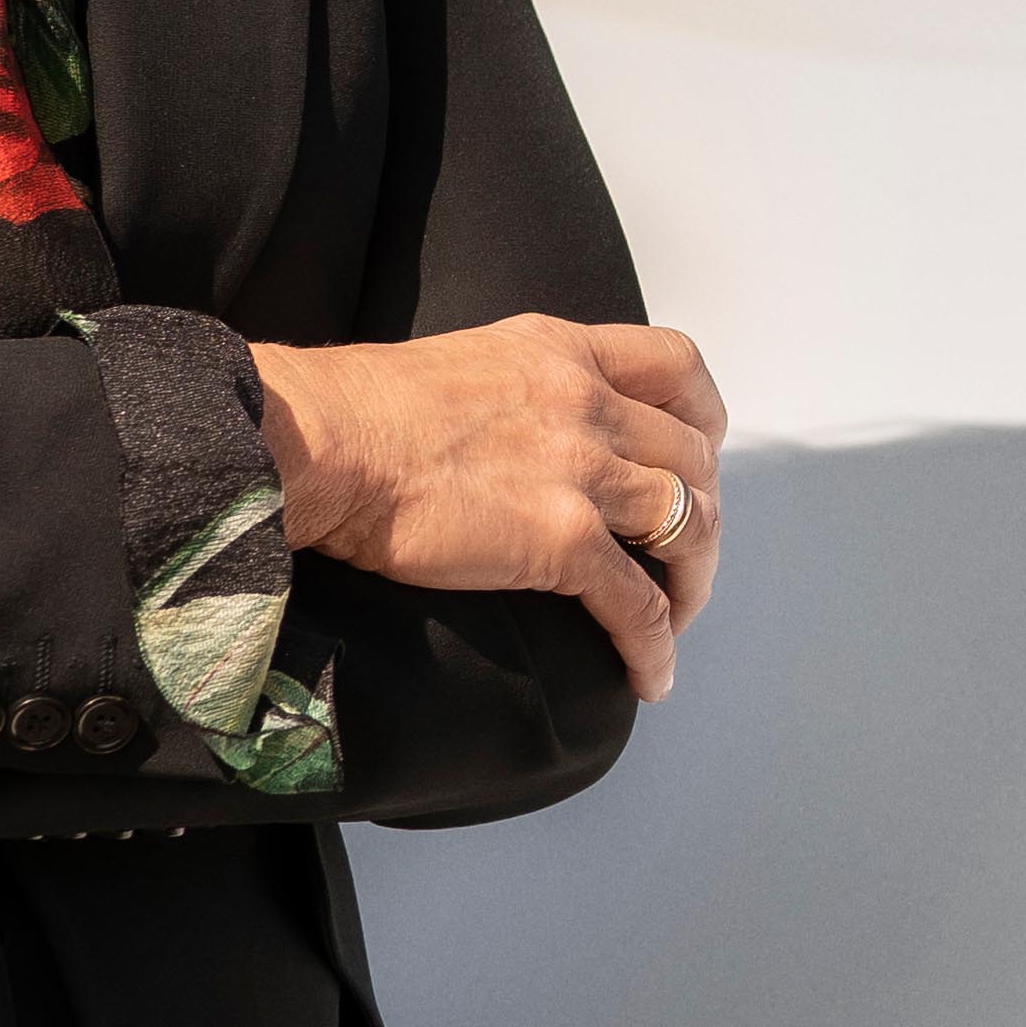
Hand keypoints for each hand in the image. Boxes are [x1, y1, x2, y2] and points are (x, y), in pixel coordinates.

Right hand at [247, 318, 725, 700]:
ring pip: (688, 526)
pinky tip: (652, 675)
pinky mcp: (560, 540)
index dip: (704, 418)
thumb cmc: (361, 411)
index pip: (677, 367)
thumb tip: (525, 430)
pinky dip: (655, 644)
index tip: (699, 457)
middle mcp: (588, 402)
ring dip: (692, 581)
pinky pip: (637, 603)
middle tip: (682, 558)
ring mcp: (580, 469)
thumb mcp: (467, 363)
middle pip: (694, 458)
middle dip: (704, 513)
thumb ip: (519, 388)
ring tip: (675, 619)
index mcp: (563, 352)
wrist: (321, 443)